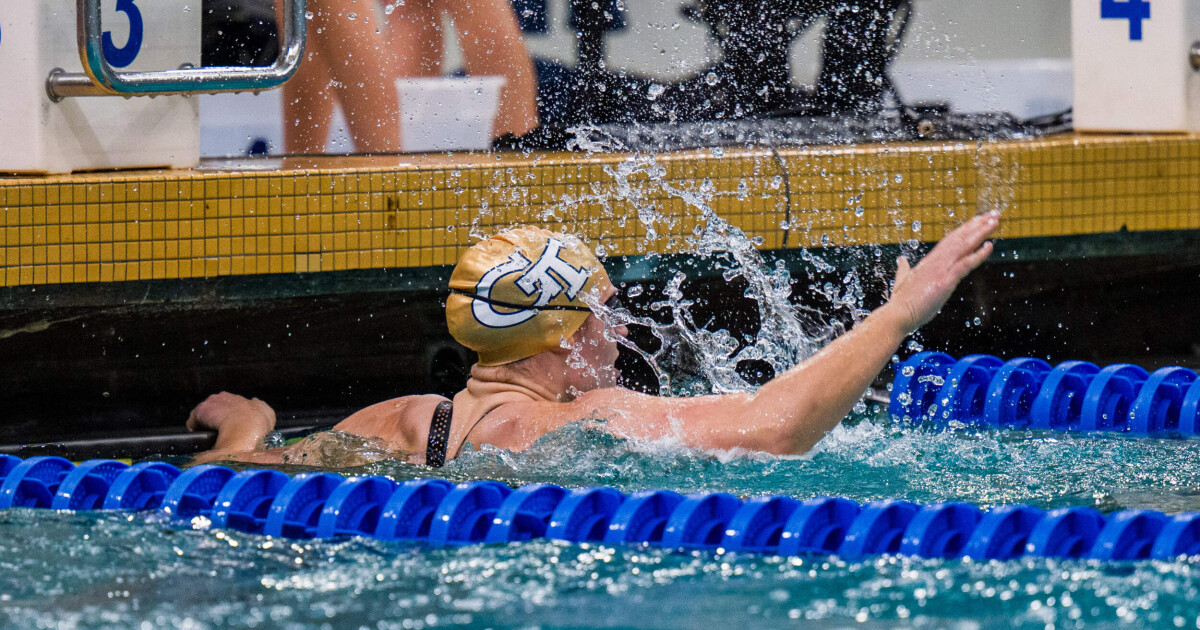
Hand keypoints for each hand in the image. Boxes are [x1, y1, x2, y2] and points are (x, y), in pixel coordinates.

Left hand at [186, 392, 275, 433]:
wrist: (247, 427)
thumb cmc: (258, 423)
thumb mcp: (267, 412)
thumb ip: (259, 408)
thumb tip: (255, 403)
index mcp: (239, 399)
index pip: (230, 407)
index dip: (229, 419)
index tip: (230, 428)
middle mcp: (224, 397)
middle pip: (215, 409)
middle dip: (216, 420)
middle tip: (220, 434)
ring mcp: (210, 403)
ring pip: (204, 416)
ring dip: (205, 425)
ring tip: (210, 438)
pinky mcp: (199, 412)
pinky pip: (193, 423)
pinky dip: (195, 431)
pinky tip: (201, 439)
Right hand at [888, 211, 998, 333]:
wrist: (897, 314)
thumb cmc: (901, 302)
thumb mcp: (902, 280)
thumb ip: (904, 269)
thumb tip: (901, 259)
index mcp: (929, 261)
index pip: (951, 240)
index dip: (966, 229)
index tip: (979, 219)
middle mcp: (936, 261)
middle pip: (960, 238)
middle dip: (978, 225)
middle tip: (994, 214)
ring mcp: (941, 269)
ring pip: (964, 245)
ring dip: (981, 232)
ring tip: (996, 220)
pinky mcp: (945, 281)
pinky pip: (965, 264)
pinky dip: (978, 254)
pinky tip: (989, 245)